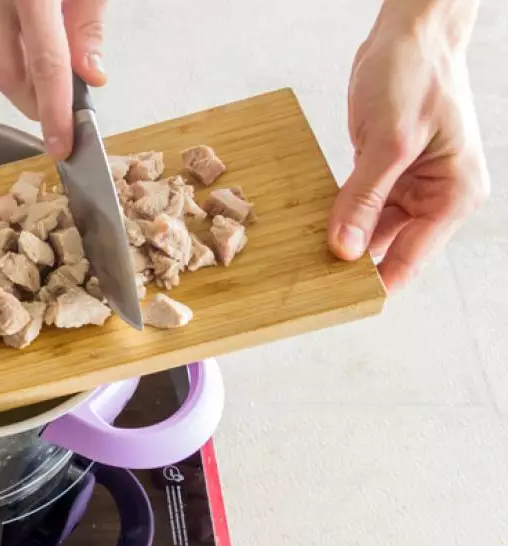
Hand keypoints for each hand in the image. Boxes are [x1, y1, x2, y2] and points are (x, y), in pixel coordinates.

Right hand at [0, 0, 107, 159]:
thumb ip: (88, 23)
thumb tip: (90, 74)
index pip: (45, 65)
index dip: (54, 111)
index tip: (61, 145)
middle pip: (7, 74)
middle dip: (33, 105)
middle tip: (57, 116)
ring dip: (23, 73)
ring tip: (50, 63)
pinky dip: (11, 47)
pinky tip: (29, 36)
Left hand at [327, 3, 489, 292]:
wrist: (408, 34)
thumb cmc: (415, 76)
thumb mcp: (390, 141)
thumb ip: (365, 198)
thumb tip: (344, 248)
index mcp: (454, 196)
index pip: (411, 258)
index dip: (374, 283)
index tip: (336, 303)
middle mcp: (436, 197)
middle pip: (389, 248)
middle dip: (351, 262)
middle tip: (306, 283)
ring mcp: (410, 185)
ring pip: (370, 229)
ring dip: (340, 238)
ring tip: (300, 260)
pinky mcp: (385, 172)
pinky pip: (359, 205)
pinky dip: (338, 214)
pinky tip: (308, 227)